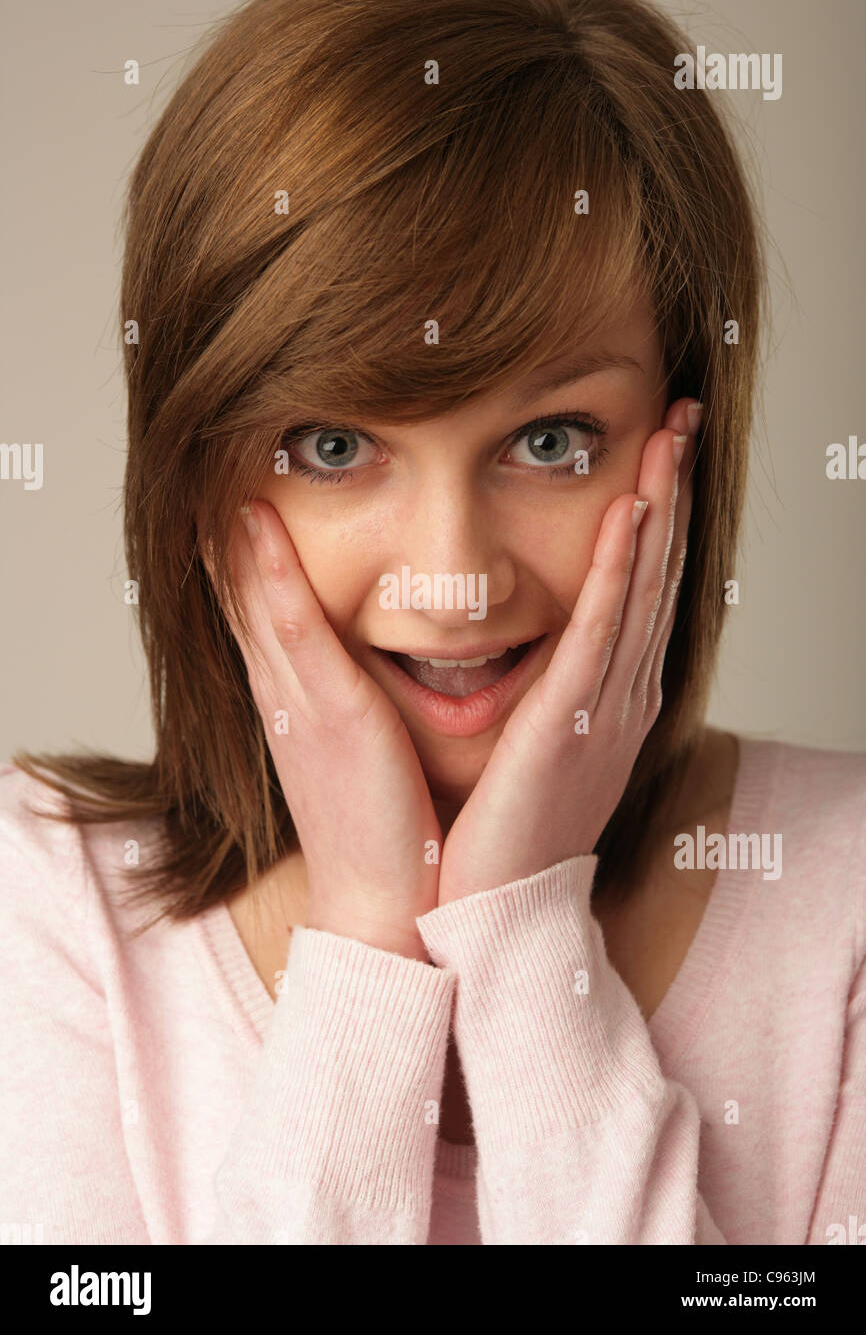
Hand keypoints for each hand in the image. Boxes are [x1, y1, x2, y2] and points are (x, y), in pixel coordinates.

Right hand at [201, 501, 440, 960]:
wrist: (384, 903)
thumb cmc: (385, 832)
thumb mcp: (358, 757)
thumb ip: (350, 708)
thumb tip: (358, 674)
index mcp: (295, 708)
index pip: (258, 619)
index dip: (240, 562)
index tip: (230, 507)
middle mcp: (287, 699)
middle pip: (245, 602)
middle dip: (228, 540)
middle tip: (207, 473)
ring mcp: (302, 705)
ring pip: (258, 602)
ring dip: (239, 537)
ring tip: (221, 472)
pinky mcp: (332, 717)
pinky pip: (296, 631)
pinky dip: (272, 576)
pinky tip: (256, 527)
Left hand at [436, 396, 700, 904]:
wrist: (492, 915)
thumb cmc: (500, 837)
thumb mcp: (534, 750)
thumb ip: (546, 693)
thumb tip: (539, 652)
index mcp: (610, 701)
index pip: (641, 591)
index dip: (656, 518)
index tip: (658, 455)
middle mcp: (622, 698)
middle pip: (656, 575)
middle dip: (672, 493)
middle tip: (683, 419)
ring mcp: (605, 711)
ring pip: (642, 590)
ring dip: (660, 508)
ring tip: (671, 438)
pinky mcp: (570, 725)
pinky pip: (602, 633)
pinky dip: (623, 570)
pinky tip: (634, 515)